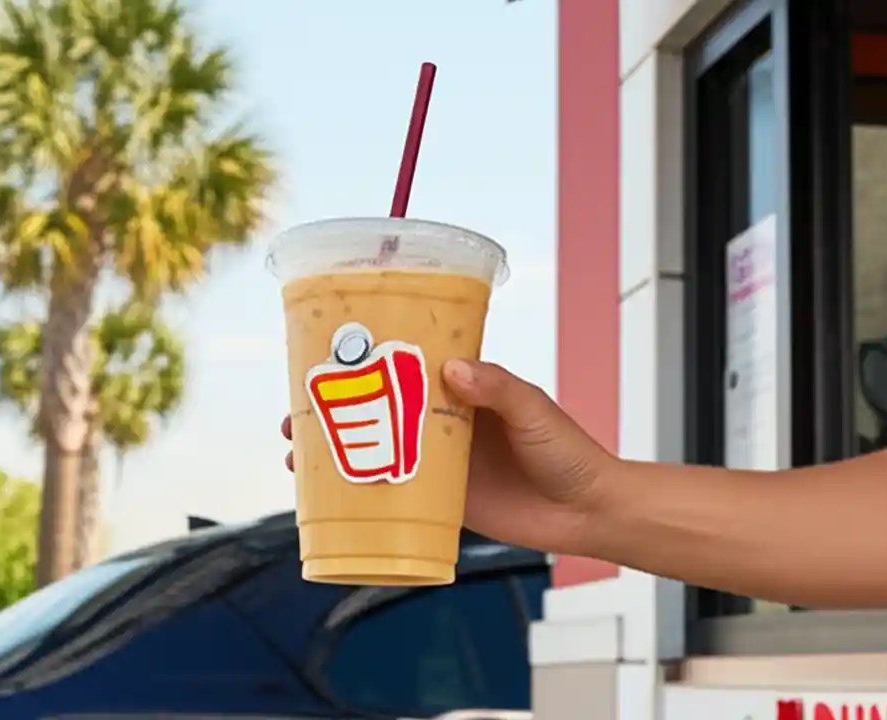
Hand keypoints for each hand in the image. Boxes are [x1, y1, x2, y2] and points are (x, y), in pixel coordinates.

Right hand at [281, 360, 617, 555]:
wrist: (590, 511)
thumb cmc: (569, 452)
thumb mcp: (534, 411)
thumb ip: (498, 389)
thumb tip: (453, 368)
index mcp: (465, 391)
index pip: (406, 369)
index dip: (367, 365)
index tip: (327, 361)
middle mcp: (446, 424)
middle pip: (379, 411)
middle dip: (336, 411)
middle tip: (296, 415)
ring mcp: (443, 465)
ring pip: (379, 453)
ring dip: (339, 452)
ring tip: (299, 456)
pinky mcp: (446, 504)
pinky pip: (397, 497)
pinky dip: (364, 496)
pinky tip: (332, 498)